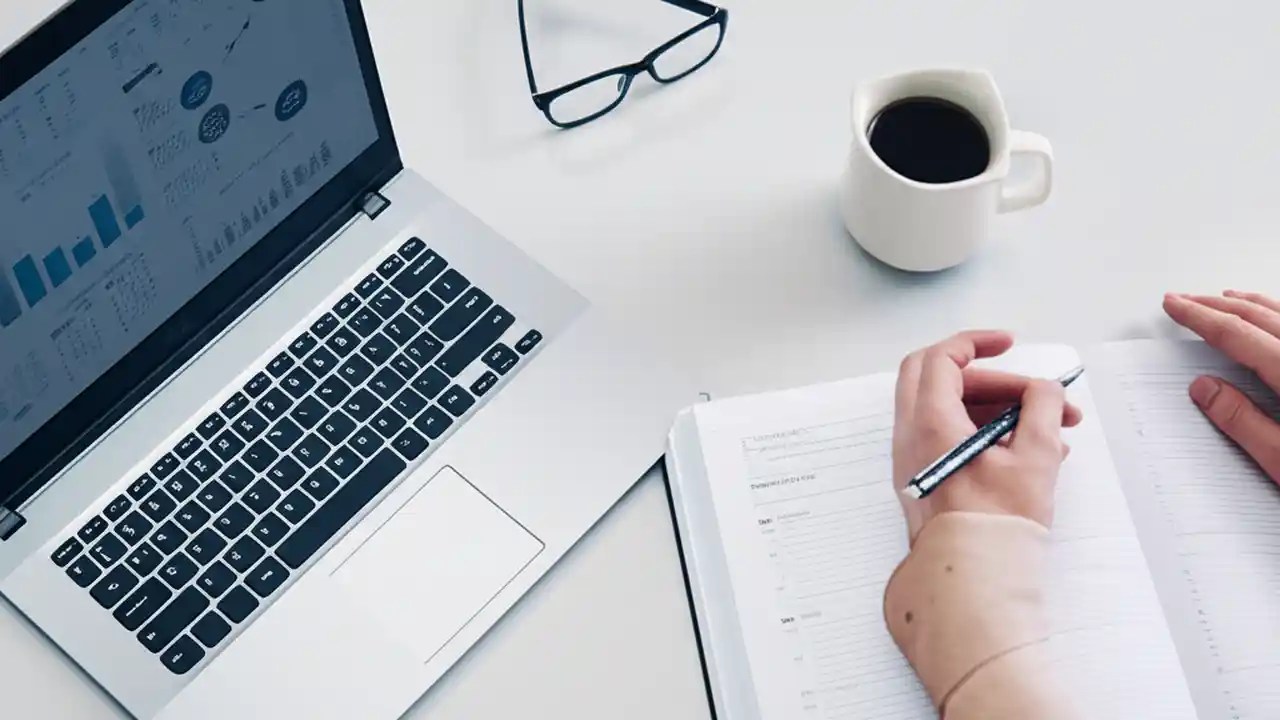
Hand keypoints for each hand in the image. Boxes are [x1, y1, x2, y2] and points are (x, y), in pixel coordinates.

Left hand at [893, 331, 1082, 541]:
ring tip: (1053, 432)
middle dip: (992, 380)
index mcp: (930, 422)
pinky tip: (1035, 455)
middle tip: (1034, 394)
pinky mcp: (925, 479)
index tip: (1009, 344)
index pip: (942, 358)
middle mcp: (911, 436)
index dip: (976, 343)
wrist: (970, 579)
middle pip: (940, 380)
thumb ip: (1043, 409)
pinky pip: (951, 440)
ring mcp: (914, 459)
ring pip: (949, 412)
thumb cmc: (998, 522)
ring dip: (998, 411)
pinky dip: (986, 435)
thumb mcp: (1036, 457)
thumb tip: (1044, 389)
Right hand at [1163, 291, 1279, 481]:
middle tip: (1186, 300)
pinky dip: (1277, 312)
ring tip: (1224, 297)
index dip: (1200, 317)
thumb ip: (1242, 422)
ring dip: (1250, 303)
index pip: (1237, 334)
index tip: (1174, 306)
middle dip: (1217, 305)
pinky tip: (1272, 315)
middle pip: (1259, 316)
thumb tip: (1204, 389)